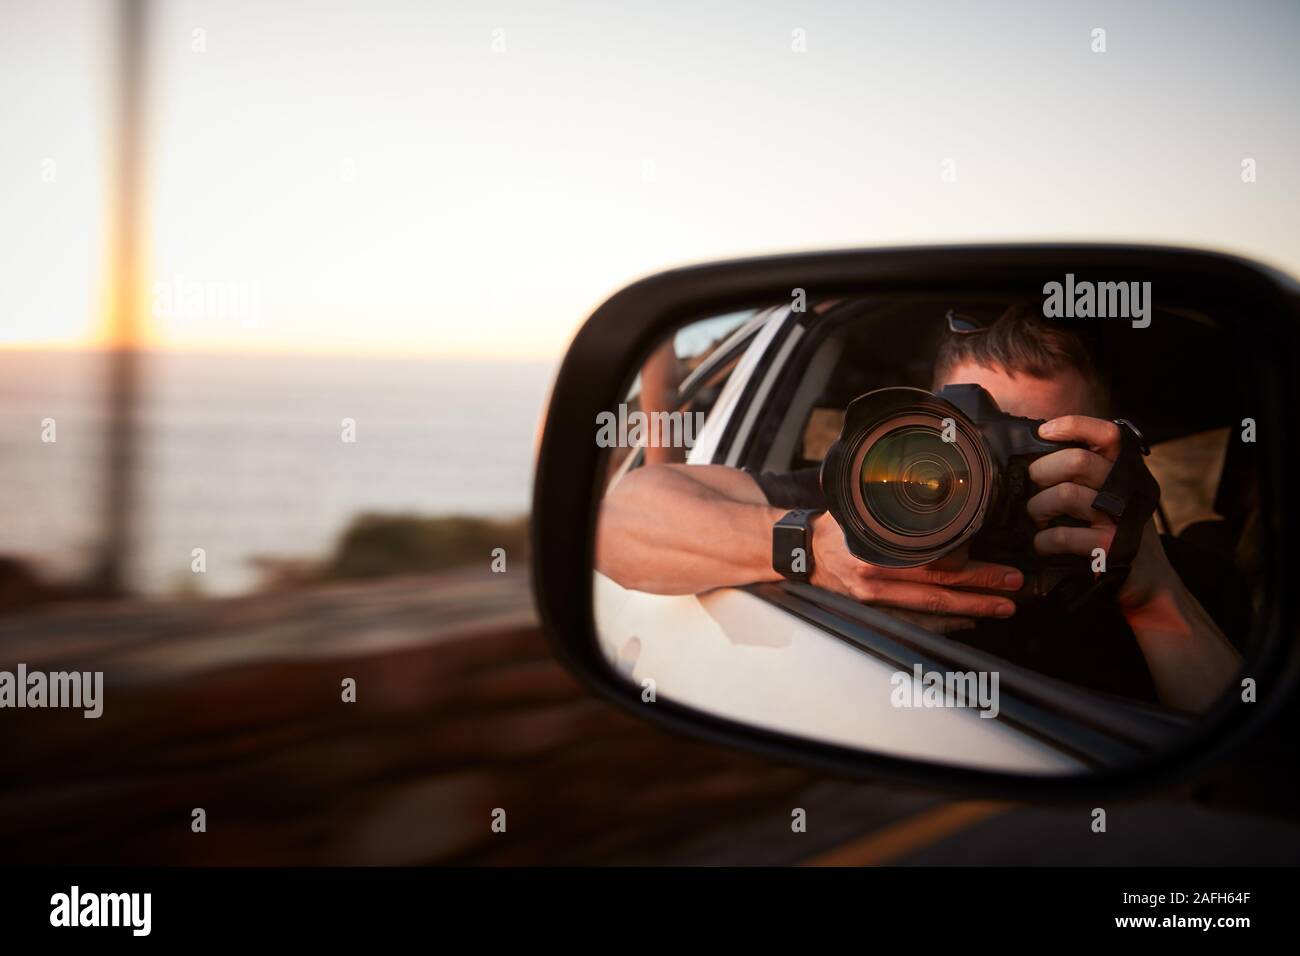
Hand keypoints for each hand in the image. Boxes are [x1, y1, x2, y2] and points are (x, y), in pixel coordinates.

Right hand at [808, 512, 1020, 633]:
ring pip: (930, 614)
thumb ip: (890, 503)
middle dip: (981, 591)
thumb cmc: (831, 528)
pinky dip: (942, 625)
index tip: (1001, 568)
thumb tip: (931, 491)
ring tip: (1000, 607)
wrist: (800, 555)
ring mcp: (874, 604)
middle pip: (938, 592)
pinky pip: (914, 625)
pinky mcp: (873, 614)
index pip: (934, 566)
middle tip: (1014, 588)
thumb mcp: (857, 507)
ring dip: (968, 611)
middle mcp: (876, 584)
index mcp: (874, 556)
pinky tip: (965, 620)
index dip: (971, 570)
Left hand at [1030, 415, 1175, 611]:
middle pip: (1077, 461)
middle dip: (1042, 471)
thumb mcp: (1113, 499)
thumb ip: (1089, 476)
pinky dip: (1043, 541)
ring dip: (1038, 507)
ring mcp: (1122, 520)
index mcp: (1128, 473)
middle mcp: (1129, 491)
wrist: (1147, 584)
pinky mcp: (1111, 549)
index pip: (1108, 435)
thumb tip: (1039, 450)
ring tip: (1035, 518)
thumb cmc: (1117, 535)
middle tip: (1032, 486)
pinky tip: (1043, 545)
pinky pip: (1062, 535)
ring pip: (1066, 494)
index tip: (1044, 432)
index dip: (1074, 425)